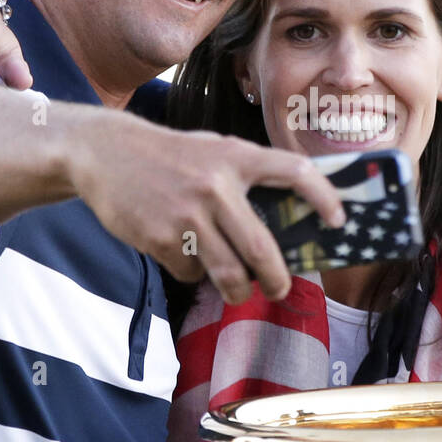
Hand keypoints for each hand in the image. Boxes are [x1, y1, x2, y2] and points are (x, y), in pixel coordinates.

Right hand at [69, 120, 346, 304]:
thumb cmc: (169, 156)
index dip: (323, 196)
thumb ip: (244, 174)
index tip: (338, 220)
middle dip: (277, 279)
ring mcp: (187, 214)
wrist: (103, 152)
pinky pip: (191, 271)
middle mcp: (215, 184)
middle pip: (261, 249)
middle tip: (280, 288)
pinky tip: (186, 257)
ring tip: (240, 293)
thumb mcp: (211, 149)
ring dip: (239, 292)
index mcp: (235, 156)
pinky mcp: (160, 237)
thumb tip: (287, 216)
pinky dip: (194, 273)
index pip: (294, 171)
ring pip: (228, 273)